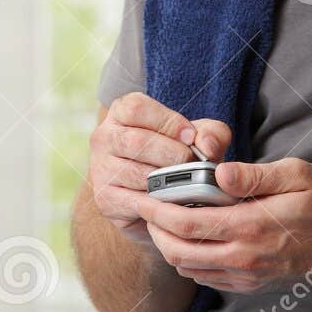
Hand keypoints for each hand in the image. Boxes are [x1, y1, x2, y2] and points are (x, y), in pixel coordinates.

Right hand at [89, 92, 231, 249]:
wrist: (154, 196)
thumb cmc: (175, 156)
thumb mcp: (196, 138)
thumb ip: (211, 133)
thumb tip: (208, 147)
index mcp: (120, 112)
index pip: (136, 108)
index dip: (168, 122)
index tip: (190, 137)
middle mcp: (104, 137)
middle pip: (137, 142)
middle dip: (173, 155)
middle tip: (192, 165)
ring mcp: (100, 169)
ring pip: (136, 173)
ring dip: (168, 181)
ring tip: (187, 183)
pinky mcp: (105, 199)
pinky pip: (136, 201)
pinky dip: (162, 203)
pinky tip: (176, 201)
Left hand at [137, 156, 311, 291]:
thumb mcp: (297, 175)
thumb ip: (255, 175)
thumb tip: (218, 173)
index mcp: (250, 226)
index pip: (186, 223)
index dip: (157, 210)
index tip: (143, 195)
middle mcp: (244, 257)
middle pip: (178, 251)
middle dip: (154, 229)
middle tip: (146, 207)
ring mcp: (245, 276)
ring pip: (188, 268)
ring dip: (169, 246)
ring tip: (164, 221)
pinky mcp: (248, 286)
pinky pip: (206, 277)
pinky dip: (188, 260)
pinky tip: (189, 238)